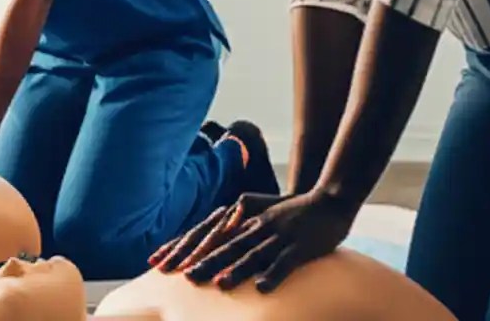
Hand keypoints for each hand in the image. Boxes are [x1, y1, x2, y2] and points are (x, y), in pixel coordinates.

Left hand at [148, 191, 357, 292]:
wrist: (328, 202)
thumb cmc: (289, 213)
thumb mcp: (257, 214)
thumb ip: (235, 225)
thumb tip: (209, 234)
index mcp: (243, 219)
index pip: (207, 233)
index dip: (184, 247)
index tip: (161, 262)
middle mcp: (256, 225)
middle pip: (226, 244)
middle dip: (204, 260)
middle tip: (184, 277)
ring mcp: (278, 234)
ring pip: (253, 253)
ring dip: (236, 269)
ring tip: (219, 284)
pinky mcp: (300, 246)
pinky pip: (285, 262)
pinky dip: (274, 275)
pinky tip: (262, 288)